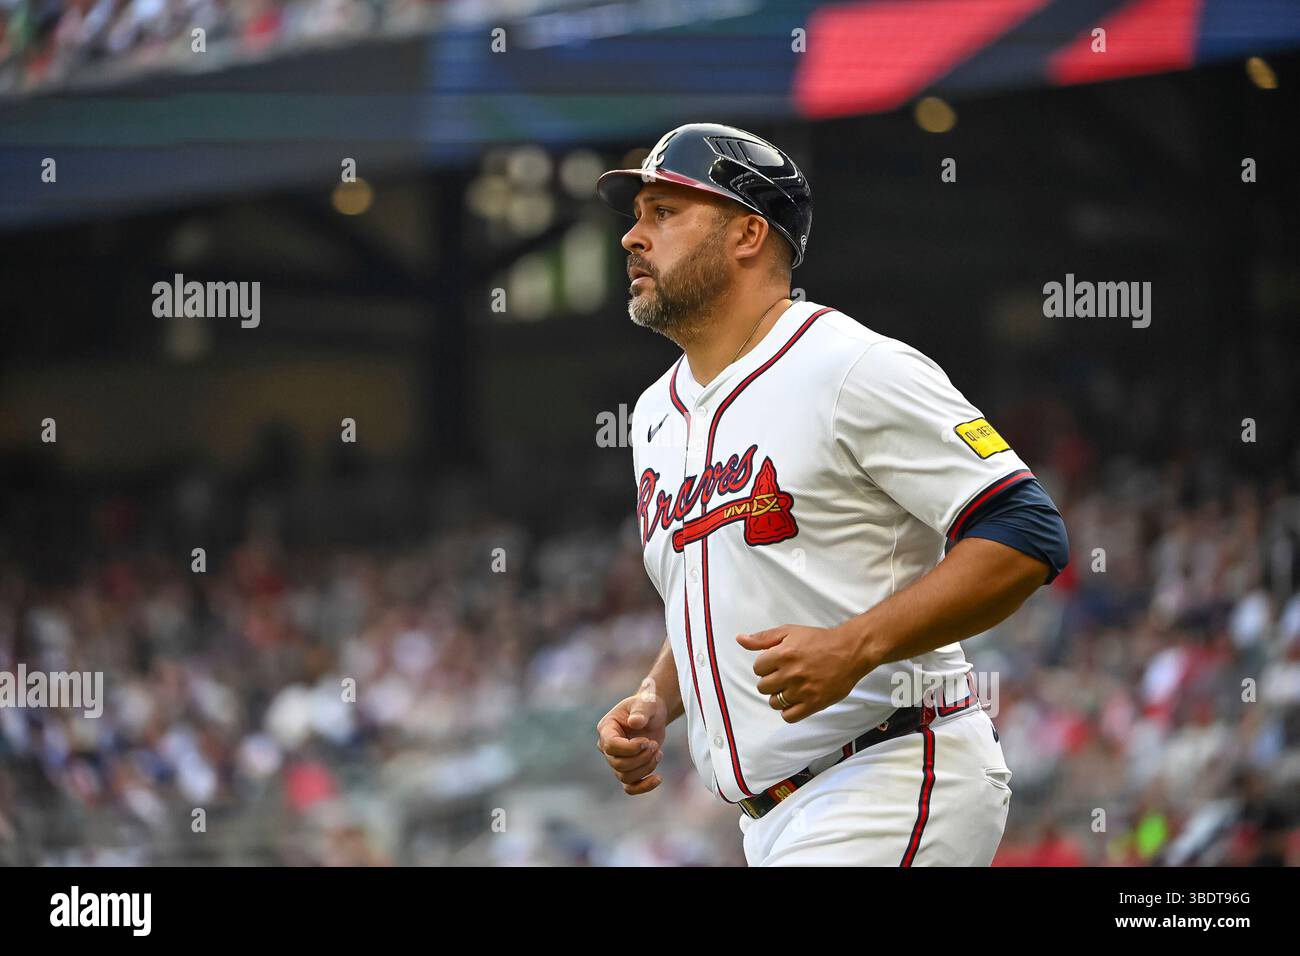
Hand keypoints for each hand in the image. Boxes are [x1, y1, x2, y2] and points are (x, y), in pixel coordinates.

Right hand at [596, 677, 668, 794]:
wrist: (653, 714)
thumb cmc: (647, 705)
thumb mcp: (646, 703)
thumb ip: (640, 711)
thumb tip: (635, 722)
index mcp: (606, 728)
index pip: (610, 746)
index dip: (630, 748)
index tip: (647, 741)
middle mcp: (607, 747)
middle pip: (618, 764)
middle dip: (641, 758)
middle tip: (654, 745)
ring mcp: (616, 760)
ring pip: (625, 777)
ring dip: (646, 768)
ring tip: (658, 752)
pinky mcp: (628, 769)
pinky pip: (630, 787)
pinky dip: (644, 787)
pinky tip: (659, 778)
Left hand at [738, 624, 871, 722]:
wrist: (850, 651)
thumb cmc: (819, 640)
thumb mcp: (789, 632)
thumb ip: (762, 638)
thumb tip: (739, 639)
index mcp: (783, 654)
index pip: (757, 668)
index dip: (766, 665)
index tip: (777, 663)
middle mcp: (791, 673)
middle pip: (763, 687)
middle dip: (771, 681)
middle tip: (785, 675)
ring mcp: (803, 690)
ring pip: (774, 702)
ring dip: (779, 696)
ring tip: (791, 687)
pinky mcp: (814, 704)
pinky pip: (788, 716)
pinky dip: (788, 710)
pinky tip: (795, 699)